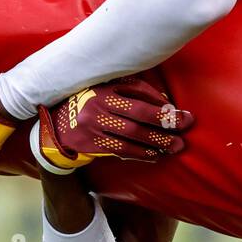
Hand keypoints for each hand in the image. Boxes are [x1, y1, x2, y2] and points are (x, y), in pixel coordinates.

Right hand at [34, 73, 193, 174]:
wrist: (56, 126)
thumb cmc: (90, 103)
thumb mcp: (106, 89)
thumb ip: (132, 91)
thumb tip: (165, 102)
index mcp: (103, 86)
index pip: (138, 90)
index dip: (161, 102)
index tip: (179, 111)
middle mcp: (97, 104)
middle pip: (138, 114)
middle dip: (165, 122)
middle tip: (185, 126)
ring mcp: (93, 126)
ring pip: (132, 135)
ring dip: (157, 141)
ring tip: (176, 145)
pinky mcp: (91, 144)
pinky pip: (121, 150)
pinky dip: (141, 153)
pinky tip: (156, 154)